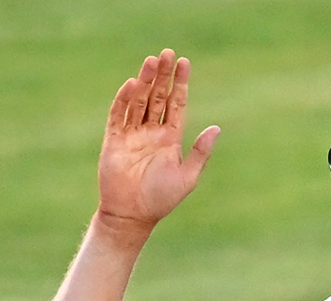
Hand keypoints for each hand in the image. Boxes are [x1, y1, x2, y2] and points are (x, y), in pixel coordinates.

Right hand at [95, 49, 219, 237]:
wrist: (132, 216)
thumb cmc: (161, 199)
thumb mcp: (188, 176)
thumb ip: (200, 151)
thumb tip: (216, 128)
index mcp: (170, 138)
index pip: (176, 103)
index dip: (180, 83)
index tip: (184, 63)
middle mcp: (151, 132)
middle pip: (157, 96)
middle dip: (162, 76)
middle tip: (167, 53)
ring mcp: (132, 135)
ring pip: (139, 101)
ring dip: (145, 81)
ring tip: (151, 61)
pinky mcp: (114, 141)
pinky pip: (118, 116)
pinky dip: (124, 100)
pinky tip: (131, 85)